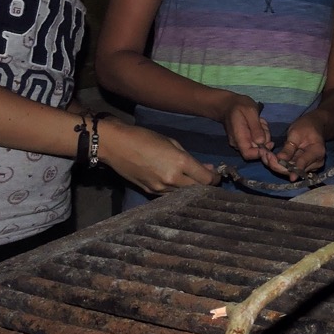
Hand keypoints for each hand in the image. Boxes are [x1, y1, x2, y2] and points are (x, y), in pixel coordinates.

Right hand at [102, 120, 217, 193]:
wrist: (116, 145)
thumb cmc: (145, 138)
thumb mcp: (172, 143)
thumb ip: (191, 158)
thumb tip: (208, 168)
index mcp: (180, 163)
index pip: (207, 179)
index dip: (215, 179)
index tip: (217, 176)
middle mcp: (173, 179)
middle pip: (198, 189)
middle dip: (206, 185)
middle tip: (209, 179)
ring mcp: (161, 189)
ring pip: (185, 194)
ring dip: (192, 189)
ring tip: (193, 180)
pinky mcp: (151, 193)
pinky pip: (171, 195)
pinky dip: (178, 191)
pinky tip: (179, 183)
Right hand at [217, 93, 271, 161]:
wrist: (228, 105)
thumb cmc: (239, 106)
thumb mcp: (250, 111)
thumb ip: (256, 127)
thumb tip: (261, 142)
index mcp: (238, 137)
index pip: (248, 155)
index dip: (260, 153)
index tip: (270, 142)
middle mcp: (238, 144)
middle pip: (257, 150)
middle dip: (265, 138)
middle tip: (262, 123)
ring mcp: (241, 142)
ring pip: (259, 144)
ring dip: (264, 133)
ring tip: (258, 121)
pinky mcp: (245, 140)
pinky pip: (257, 140)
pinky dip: (261, 132)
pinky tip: (257, 123)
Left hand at [263, 116, 325, 180]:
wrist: (313, 126)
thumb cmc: (306, 126)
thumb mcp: (296, 133)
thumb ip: (289, 148)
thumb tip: (280, 159)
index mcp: (317, 152)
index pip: (302, 163)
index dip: (287, 166)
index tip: (274, 164)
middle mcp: (316, 163)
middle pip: (295, 170)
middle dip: (278, 165)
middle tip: (264, 156)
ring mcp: (310, 166)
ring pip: (291, 171)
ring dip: (276, 165)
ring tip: (265, 155)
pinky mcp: (303, 167)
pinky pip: (290, 168)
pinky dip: (279, 164)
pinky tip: (270, 157)